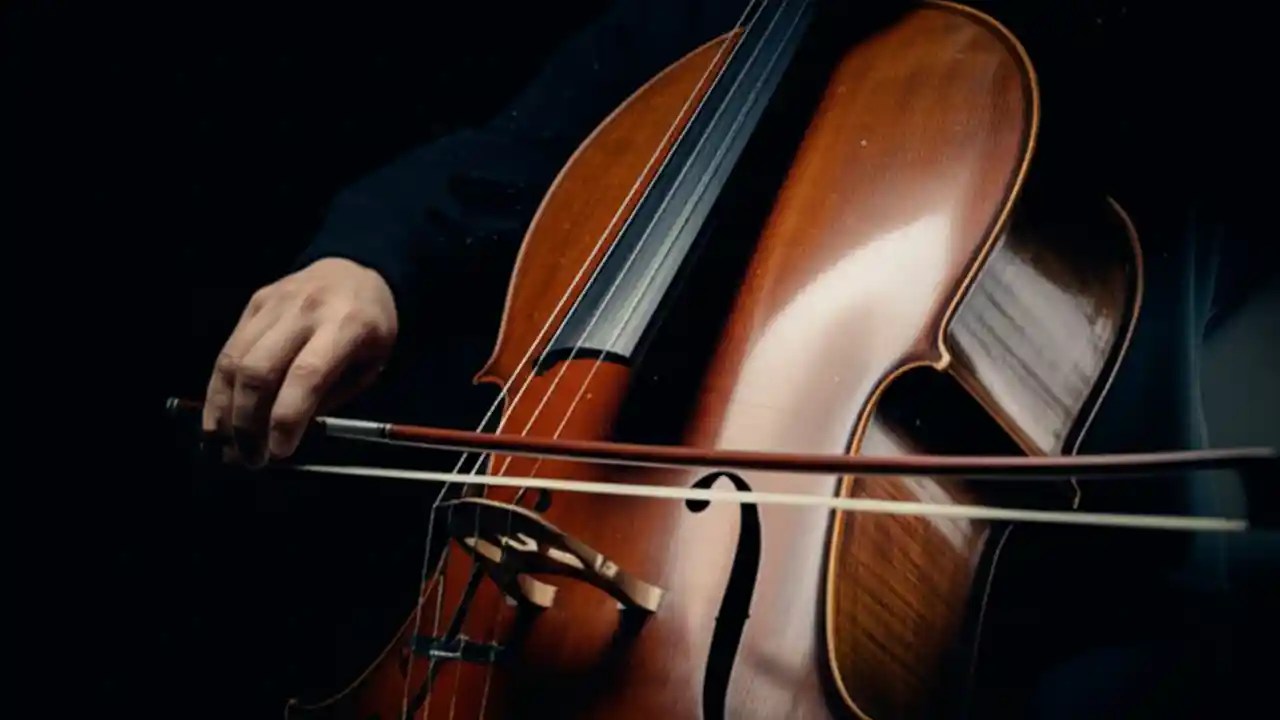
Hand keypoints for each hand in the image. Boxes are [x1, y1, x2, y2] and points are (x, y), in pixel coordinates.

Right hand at [202, 257, 397, 465]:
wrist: (356, 270)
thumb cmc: (370, 326)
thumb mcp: (371, 363)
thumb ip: (332, 395)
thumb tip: (287, 433)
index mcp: (347, 325)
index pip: (307, 375)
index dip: (287, 418)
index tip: (280, 452)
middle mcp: (306, 310)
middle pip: (260, 370)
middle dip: (249, 422)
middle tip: (251, 458)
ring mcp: (275, 303)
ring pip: (235, 361)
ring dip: (226, 411)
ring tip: (228, 446)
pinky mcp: (253, 304)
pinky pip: (228, 350)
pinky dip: (218, 390)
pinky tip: (217, 418)